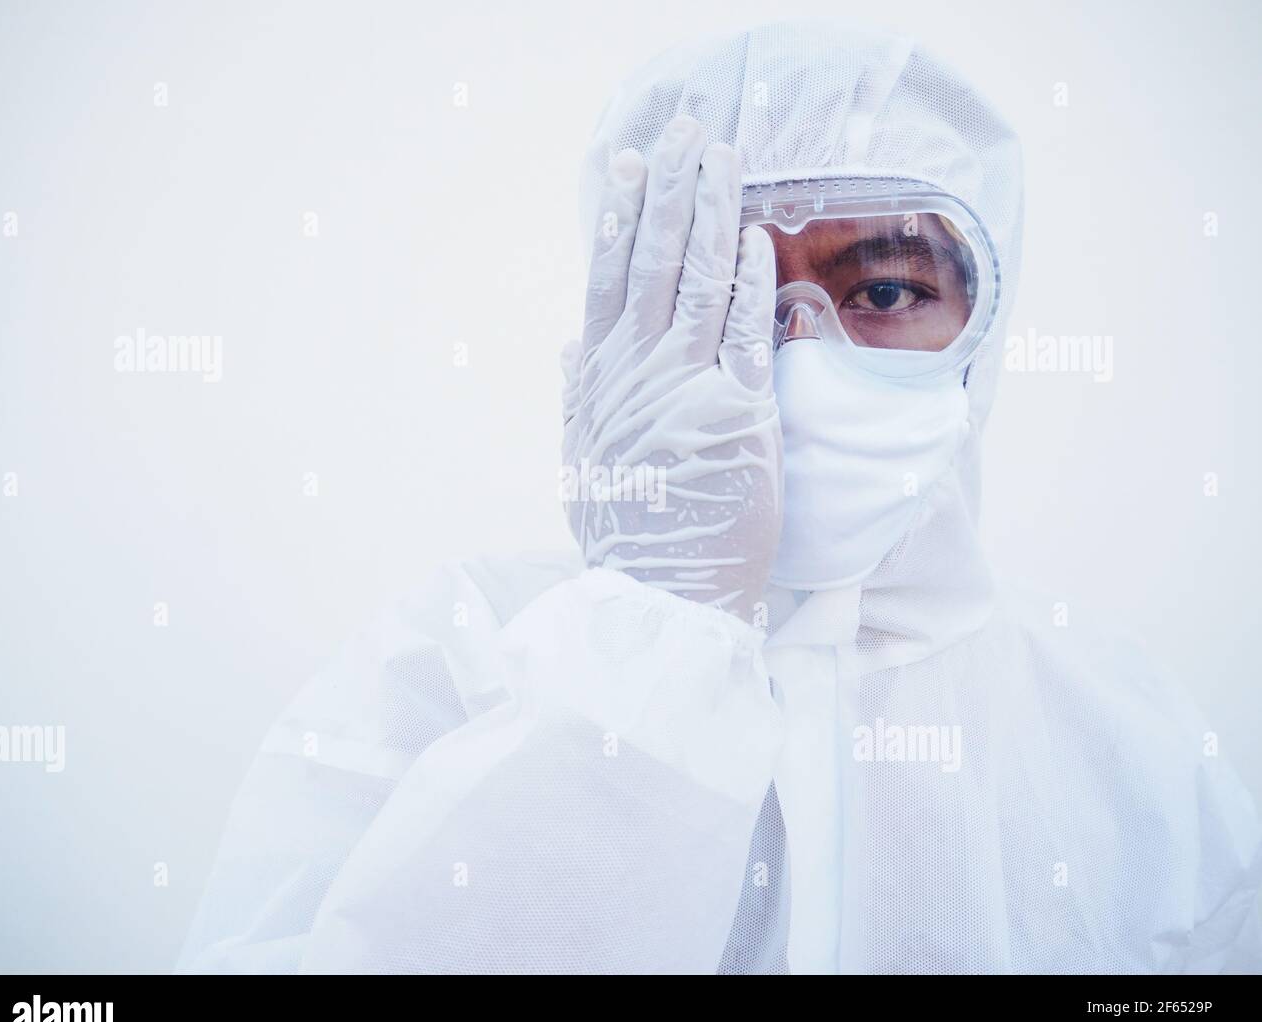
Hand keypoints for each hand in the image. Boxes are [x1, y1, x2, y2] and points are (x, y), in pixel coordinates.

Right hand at [561, 115, 781, 620]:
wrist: (662, 590)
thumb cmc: (627, 529)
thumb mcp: (584, 458)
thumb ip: (578, 396)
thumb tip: (569, 345)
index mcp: (599, 378)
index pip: (605, 278)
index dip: (617, 215)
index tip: (627, 164)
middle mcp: (636, 371)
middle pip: (648, 261)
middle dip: (666, 189)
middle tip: (682, 130)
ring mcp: (683, 386)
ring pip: (692, 281)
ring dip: (708, 211)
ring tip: (719, 155)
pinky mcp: (734, 411)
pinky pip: (741, 331)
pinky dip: (746, 279)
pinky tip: (753, 233)